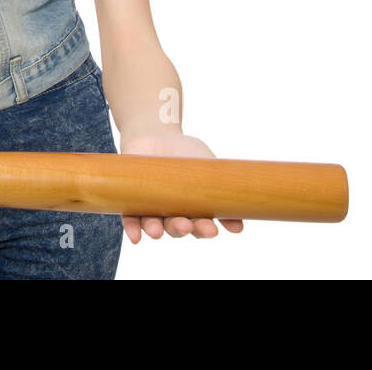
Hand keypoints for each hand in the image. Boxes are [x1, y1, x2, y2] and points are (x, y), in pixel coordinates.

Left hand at [118, 132, 244, 243]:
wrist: (155, 133)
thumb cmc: (186, 153)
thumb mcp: (207, 165)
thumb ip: (222, 185)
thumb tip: (242, 215)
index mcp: (192, 209)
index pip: (199, 226)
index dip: (205, 230)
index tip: (214, 230)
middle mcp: (171, 213)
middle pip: (176, 228)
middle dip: (181, 229)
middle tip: (187, 227)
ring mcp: (150, 207)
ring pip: (153, 224)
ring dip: (155, 230)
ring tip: (157, 231)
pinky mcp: (130, 199)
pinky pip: (129, 218)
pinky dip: (132, 228)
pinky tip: (135, 237)